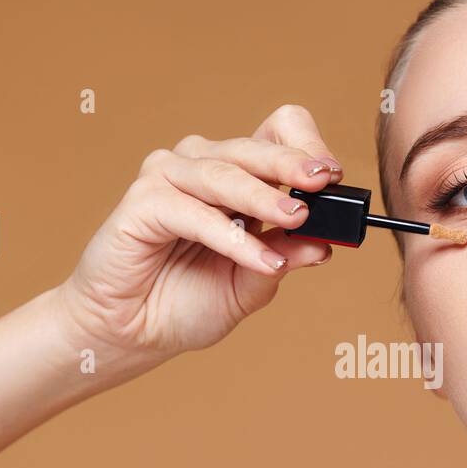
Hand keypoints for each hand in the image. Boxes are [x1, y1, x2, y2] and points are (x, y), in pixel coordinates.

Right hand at [55, 103, 340, 374]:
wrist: (134, 333)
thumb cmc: (186, 302)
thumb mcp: (253, 283)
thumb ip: (284, 257)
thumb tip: (326, 244)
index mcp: (238, 177)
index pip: (277, 134)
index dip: (306, 146)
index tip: (332, 176)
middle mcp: (204, 167)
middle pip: (254, 147)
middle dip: (292, 165)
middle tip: (324, 182)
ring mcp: (170, 178)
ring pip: (225, 175)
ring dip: (265, 199)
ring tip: (296, 221)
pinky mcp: (143, 201)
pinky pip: (194, 212)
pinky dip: (231, 237)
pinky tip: (259, 259)